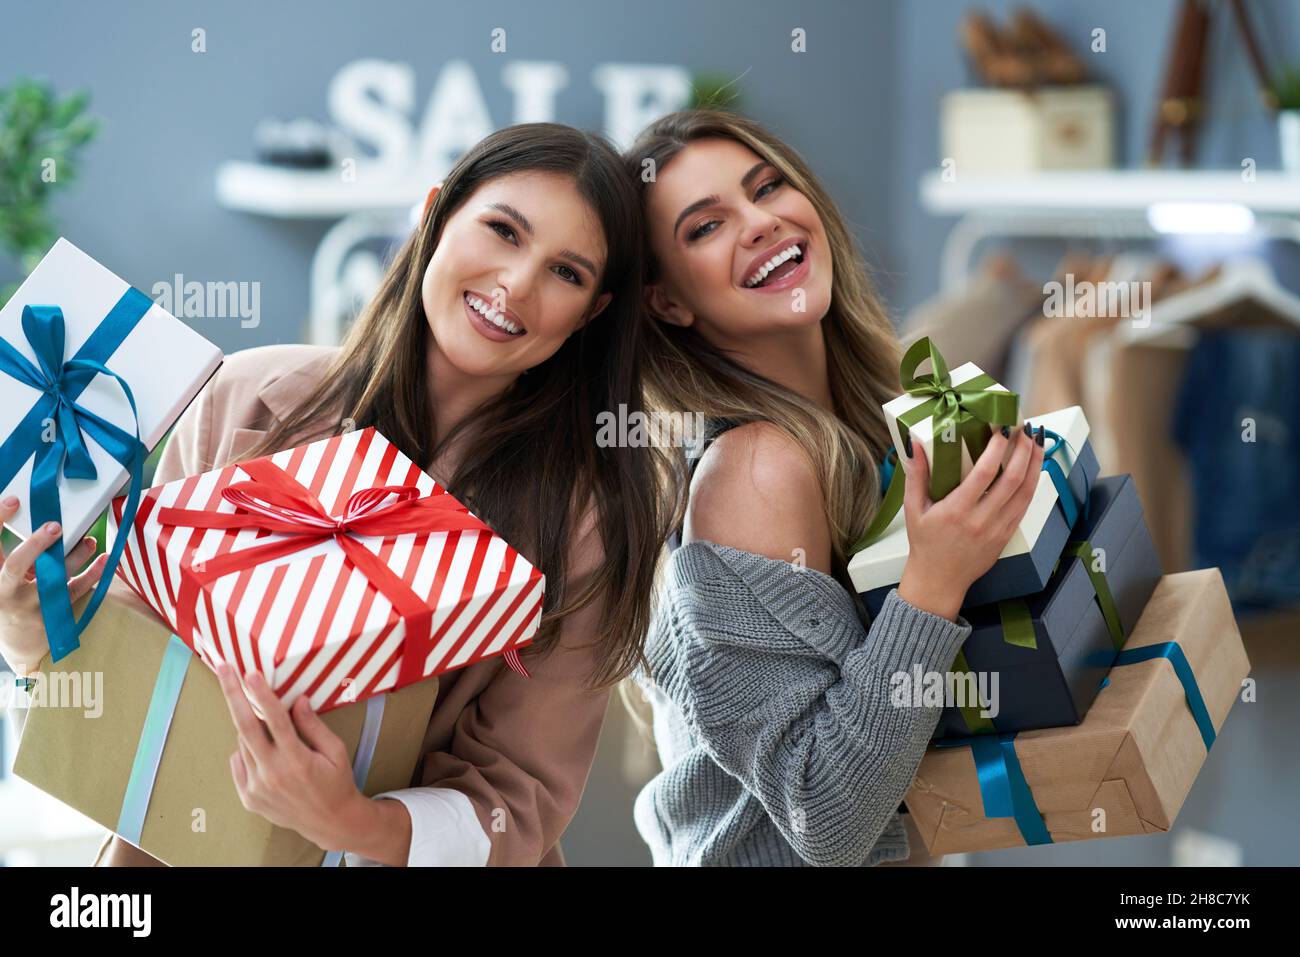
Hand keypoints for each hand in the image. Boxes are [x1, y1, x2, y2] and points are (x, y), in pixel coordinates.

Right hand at [0, 496, 106, 674]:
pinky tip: (104, 559)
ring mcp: (29, 606)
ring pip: (53, 578)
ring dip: (75, 555)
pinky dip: (93, 573)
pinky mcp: (52, 615)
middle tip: (56, 525)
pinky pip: (76, 591)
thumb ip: (14, 553)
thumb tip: (43, 516)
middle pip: (15, 566)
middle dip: (36, 544)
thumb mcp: (4, 578)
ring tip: (89, 540)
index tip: (13, 500)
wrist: (19, 645)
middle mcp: (5, 592)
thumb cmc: (11, 598)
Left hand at [215, 662, 366, 852]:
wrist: (329, 822)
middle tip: (224, 670)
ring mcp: (257, 787)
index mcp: (297, 759)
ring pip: (242, 744)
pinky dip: (245, 750)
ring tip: (262, 720)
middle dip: (233, 695)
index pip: (275, 719)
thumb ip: (313, 725)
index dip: (262, 694)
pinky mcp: (248, 797)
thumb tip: (297, 700)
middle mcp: (272, 773)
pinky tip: (261, 749)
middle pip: (245, 727)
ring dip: (248, 726)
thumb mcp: (335, 751)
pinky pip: (238, 763)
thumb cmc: (336, 782)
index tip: (251, 673)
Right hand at [896, 425, 1044, 620]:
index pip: (984, 474)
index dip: (997, 449)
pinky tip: (1033, 468)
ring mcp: (997, 529)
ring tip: (1037, 442)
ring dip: (1035, 465)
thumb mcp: (913, 509)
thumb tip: (916, 444)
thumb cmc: (924, 543)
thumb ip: (916, 475)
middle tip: (1025, 429)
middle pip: (1012, 480)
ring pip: (1026, 492)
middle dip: (1023, 451)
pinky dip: (1032, 484)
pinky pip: (1025, 506)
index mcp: (956, 511)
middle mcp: (981, 520)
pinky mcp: (1006, 536)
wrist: (939, 580)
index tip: (1002, 429)